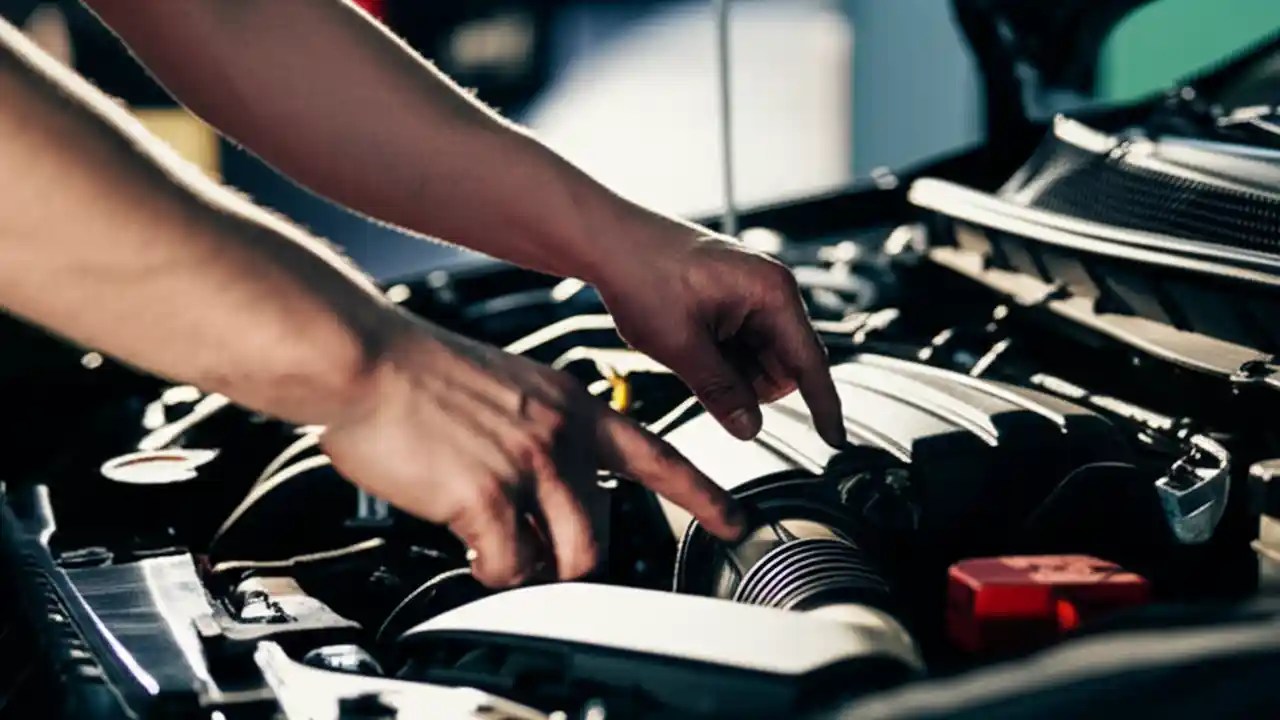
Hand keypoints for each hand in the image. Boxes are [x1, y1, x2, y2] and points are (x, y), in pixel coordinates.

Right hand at [319, 316, 746, 587]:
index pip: (657, 454)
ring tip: (498, 544)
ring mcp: (531, 464)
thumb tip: (547, 496)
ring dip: (532, 564)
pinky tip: (468, 541)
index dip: (701, 493)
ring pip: (570, 557)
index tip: (734, 519)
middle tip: (525, 542)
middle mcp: (563, 434)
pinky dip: (489, 567)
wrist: (366, 358)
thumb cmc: (419, 375)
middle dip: (566, 552)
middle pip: (602, 530)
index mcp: (572, 404)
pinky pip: (510, 565)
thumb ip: (543, 435)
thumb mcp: (508, 390)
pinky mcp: (489, 494)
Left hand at [597, 229, 843, 446]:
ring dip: (730, 371)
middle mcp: (769, 288)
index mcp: (770, 292)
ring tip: (688, 352)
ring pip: (759, 357)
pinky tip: (689, 345)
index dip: (823, 406)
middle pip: (783, 364)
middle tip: (704, 376)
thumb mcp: (680, 346)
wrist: (607, 241)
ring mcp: (750, 291)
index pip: (810, 362)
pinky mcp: (730, 297)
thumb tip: (748, 427)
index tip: (834, 439)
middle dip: (751, 384)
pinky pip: (740, 343)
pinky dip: (719, 356)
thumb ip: (720, 392)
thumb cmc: (641, 272)